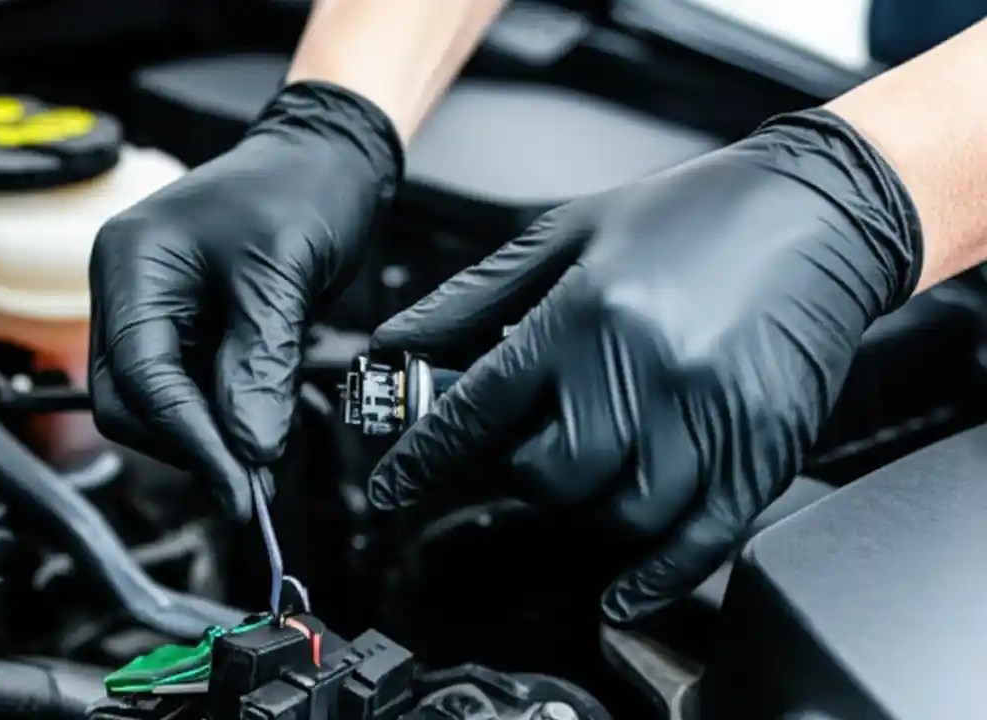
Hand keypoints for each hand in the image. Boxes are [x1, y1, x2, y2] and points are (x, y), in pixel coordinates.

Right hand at [90, 82, 401, 519]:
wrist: (326, 157)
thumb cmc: (301, 188)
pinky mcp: (185, 327)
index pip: (142, 379)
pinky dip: (226, 413)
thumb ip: (260, 366)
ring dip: (211, 434)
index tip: (240, 489)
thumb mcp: (284, 276)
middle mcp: (128, 291)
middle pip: (132, 403)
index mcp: (132, 264)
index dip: (190, 442)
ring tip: (268, 447)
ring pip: (160, 405)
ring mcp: (152, 310)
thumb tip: (250, 450)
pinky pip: (191, 389)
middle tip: (255, 480)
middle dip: (193, 443)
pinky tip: (263, 415)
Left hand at [367, 109, 921, 623]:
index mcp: (587, 312)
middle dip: (514, 470)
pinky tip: (622, 591)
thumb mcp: (567, 232)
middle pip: (547, 475)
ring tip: (583, 467)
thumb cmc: (692, 213)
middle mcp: (645, 369)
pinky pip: (699, 540)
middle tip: (519, 444)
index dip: (423, 457)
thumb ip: (474, 297)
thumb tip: (399, 342)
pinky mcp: (763, 448)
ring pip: (617, 514)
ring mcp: (708, 416)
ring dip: (582, 507)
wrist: (820, 207)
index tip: (391, 485)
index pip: (479, 410)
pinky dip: (653, 577)